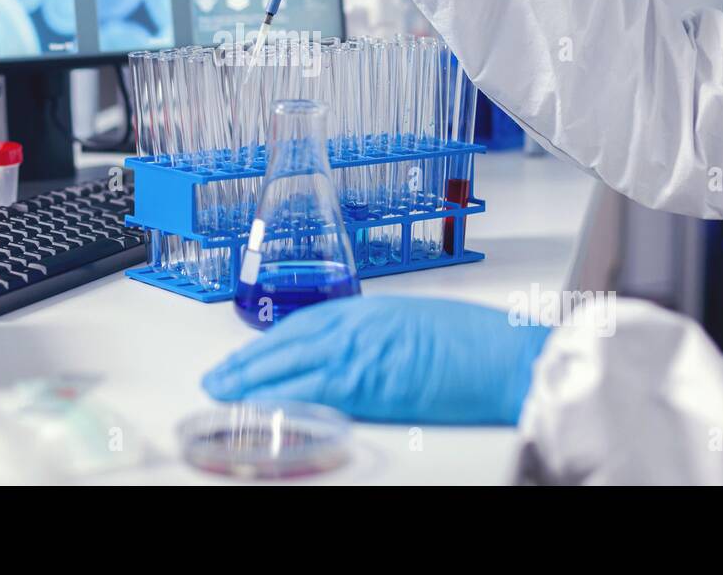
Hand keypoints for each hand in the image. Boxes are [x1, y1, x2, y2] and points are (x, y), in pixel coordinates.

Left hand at [202, 296, 550, 424]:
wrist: (506, 355)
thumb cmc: (475, 341)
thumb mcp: (414, 323)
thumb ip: (375, 336)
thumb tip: (350, 355)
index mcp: (368, 309)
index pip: (301, 326)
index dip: (267, 344)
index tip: (244, 357)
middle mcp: (357, 326)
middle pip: (286, 346)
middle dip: (247, 364)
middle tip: (216, 380)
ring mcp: (361, 354)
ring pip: (290, 369)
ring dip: (252, 384)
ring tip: (223, 396)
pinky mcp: (370, 386)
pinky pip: (314, 396)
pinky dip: (283, 403)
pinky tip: (261, 412)